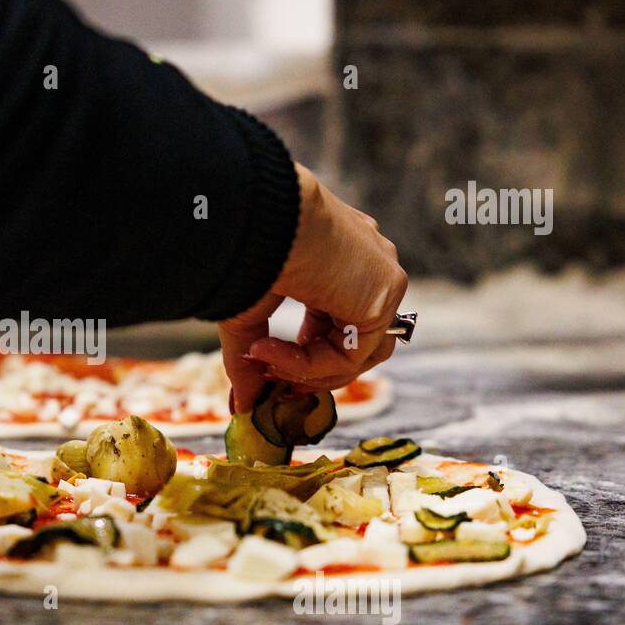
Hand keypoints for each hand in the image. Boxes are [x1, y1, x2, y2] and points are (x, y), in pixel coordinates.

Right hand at [219, 163, 406, 411]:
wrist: (258, 216)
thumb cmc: (245, 247)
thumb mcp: (245, 312)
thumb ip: (249, 362)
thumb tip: (241, 407)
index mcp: (338, 257)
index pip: (335, 321)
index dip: (303, 354)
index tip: (266, 369)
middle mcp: (366, 265)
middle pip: (353, 342)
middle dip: (309, 372)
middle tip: (271, 386)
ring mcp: (380, 277)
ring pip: (358, 354)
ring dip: (308, 373)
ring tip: (266, 366)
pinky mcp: (383, 293)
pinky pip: (352, 353)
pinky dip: (308, 364)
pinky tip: (270, 352)